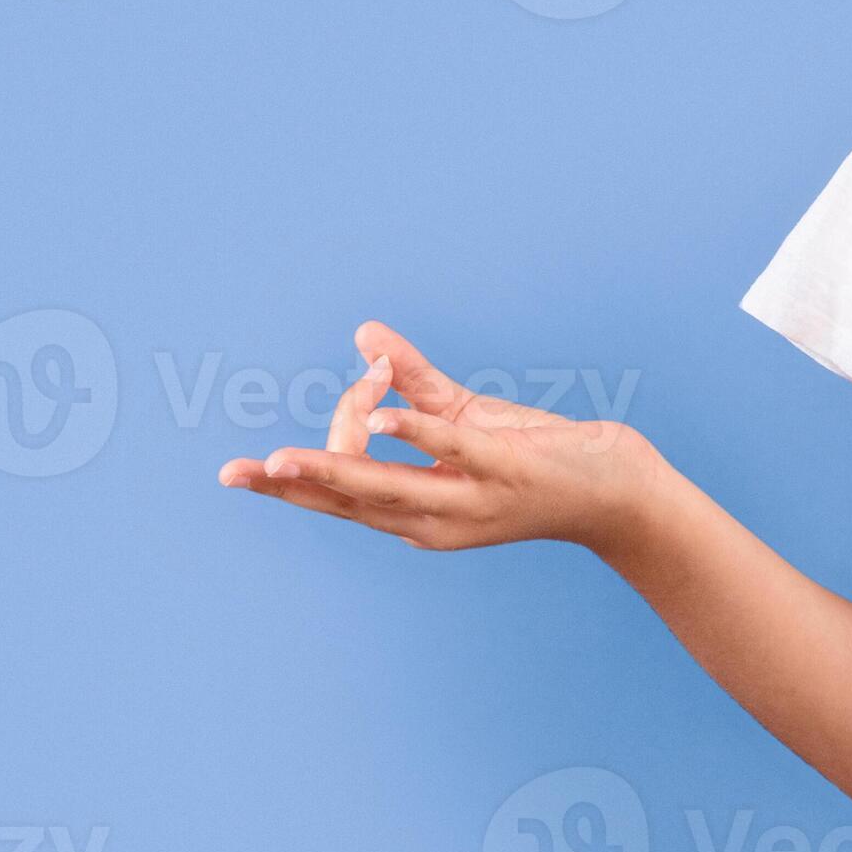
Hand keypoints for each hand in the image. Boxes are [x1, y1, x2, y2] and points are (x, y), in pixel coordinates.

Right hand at [216, 321, 663, 555]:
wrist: (614, 489)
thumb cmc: (537, 457)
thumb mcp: (464, 419)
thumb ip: (411, 379)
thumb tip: (364, 334)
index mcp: (415, 512)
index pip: (341, 493)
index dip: (313, 458)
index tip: (341, 400)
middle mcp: (433, 517)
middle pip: (347, 496)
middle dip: (289, 485)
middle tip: (237, 474)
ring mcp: (466, 498)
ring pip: (385, 485)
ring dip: (332, 466)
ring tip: (282, 460)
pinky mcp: (503, 468)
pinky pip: (451, 450)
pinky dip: (416, 433)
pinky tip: (386, 419)